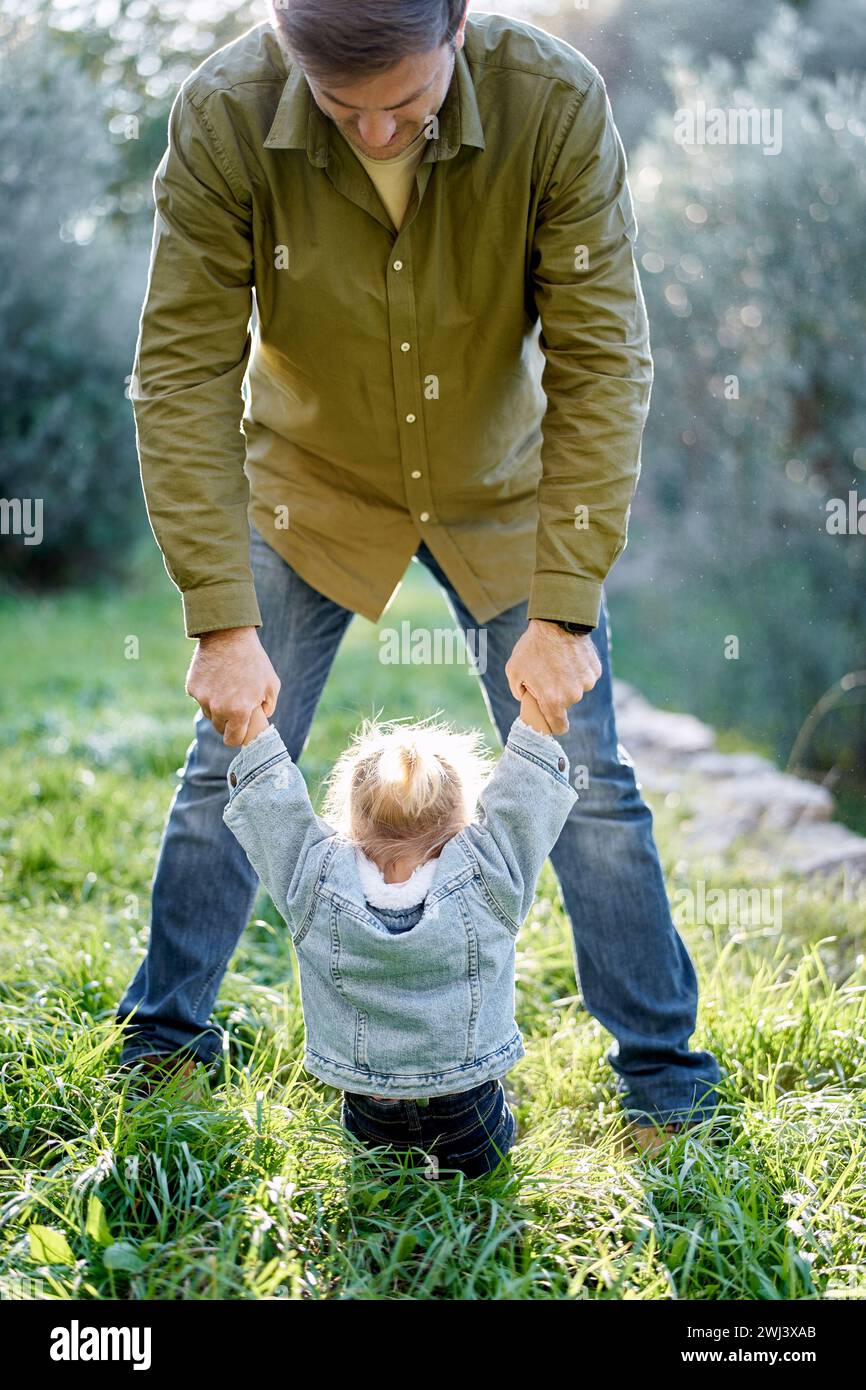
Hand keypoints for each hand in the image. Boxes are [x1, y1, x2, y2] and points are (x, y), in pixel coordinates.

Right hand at [185, 626, 280, 746]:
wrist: (228, 634)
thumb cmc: (254, 660)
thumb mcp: (271, 684)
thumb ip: (269, 706)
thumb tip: (262, 716)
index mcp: (239, 711)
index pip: (232, 740)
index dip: (237, 737)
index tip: (239, 732)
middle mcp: (218, 709)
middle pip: (219, 728)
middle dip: (227, 721)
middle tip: (236, 706)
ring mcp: (203, 698)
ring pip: (208, 713)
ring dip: (216, 707)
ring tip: (227, 688)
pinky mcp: (192, 687)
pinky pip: (200, 698)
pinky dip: (206, 692)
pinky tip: (216, 677)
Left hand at [506, 620, 601, 734]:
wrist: (556, 623)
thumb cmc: (532, 647)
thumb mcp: (513, 670)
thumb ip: (517, 691)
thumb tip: (525, 699)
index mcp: (553, 700)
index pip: (560, 727)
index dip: (554, 725)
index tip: (551, 720)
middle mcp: (573, 695)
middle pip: (566, 704)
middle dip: (557, 694)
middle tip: (547, 676)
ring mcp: (587, 682)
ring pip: (577, 689)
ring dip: (569, 682)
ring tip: (557, 663)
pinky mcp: (595, 670)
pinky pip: (586, 677)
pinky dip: (579, 670)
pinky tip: (569, 657)